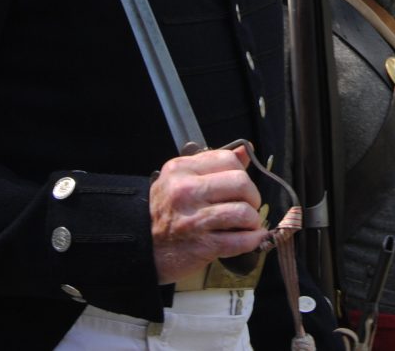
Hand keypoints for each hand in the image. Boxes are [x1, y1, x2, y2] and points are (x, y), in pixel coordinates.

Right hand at [150, 145, 263, 284]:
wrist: (141, 246)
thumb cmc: (164, 211)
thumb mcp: (180, 179)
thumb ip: (213, 164)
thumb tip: (246, 150)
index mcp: (181, 170)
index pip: (228, 159)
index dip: (242, 172)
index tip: (239, 186)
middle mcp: (186, 192)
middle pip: (241, 183)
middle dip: (253, 196)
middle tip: (248, 205)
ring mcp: (194, 220)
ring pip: (244, 212)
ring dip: (253, 220)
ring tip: (247, 223)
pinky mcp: (202, 246)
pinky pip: (240, 241)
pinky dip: (253, 240)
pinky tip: (252, 238)